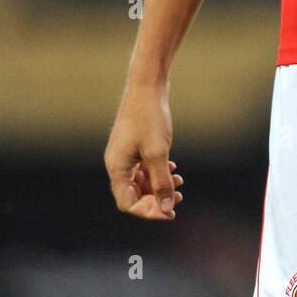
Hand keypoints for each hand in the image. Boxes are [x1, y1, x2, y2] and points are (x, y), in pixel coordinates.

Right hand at [105, 81, 183, 218]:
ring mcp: (125, 153)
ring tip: (180, 182)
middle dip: (156, 199)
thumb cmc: (149, 118)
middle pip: (134, 195)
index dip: (148, 211)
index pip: (128, 203)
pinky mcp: (134, 145)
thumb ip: (162, 182)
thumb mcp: (158, 153)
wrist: (147, 85)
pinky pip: (144, 168)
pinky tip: (173, 168)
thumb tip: (166, 209)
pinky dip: (158, 172)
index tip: (170, 211)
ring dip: (159, 185)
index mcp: (117, 168)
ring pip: (140, 181)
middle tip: (179, 198)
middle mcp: (117, 163)